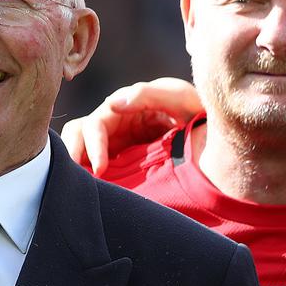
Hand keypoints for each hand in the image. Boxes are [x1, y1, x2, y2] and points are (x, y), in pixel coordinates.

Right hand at [59, 77, 200, 173]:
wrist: (211, 132)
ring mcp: (114, 140)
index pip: (94, 125)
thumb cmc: (195, 109)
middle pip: (77, 135)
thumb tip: (111, 103)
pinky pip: (92, 164)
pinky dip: (86, 174)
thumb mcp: (179, 97)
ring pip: (79, 148)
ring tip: (82, 187)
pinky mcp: (118, 158)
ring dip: (75, 164)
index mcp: (123, 106)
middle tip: (83, 181)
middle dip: (74, 156)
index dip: (93, 146)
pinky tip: (94, 190)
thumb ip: (148, 95)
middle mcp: (113, 122)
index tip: (101, 169)